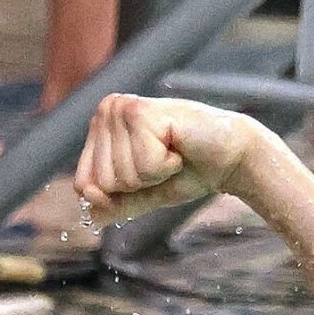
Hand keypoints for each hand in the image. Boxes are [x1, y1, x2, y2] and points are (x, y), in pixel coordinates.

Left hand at [73, 95, 262, 222]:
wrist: (229, 157)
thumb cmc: (186, 170)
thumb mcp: (141, 195)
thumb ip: (112, 204)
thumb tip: (86, 205)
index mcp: (99, 128)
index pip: (83, 183)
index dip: (118, 192)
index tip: (146, 172)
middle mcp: (106, 111)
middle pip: (101, 183)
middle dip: (138, 182)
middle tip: (163, 160)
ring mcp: (122, 109)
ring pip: (121, 176)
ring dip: (153, 173)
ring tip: (171, 152)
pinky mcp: (141, 112)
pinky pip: (142, 166)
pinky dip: (165, 166)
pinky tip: (178, 146)